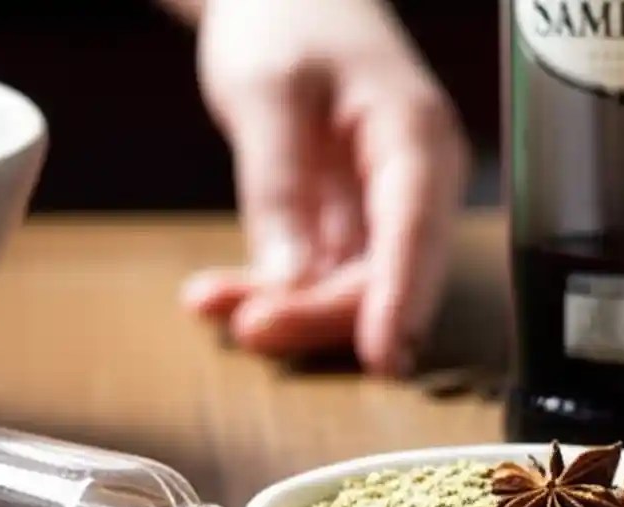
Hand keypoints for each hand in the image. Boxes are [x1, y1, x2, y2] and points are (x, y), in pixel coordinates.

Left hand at [180, 0, 469, 376]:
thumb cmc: (285, 20)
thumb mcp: (268, 95)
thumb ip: (279, 184)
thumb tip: (290, 280)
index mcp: (413, 135)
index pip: (416, 230)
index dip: (401, 298)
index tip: (382, 356)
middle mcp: (408, 181)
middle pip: (381, 275)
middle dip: (316, 312)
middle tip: (244, 326)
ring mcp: (375, 206)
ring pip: (344, 287)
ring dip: (281, 306)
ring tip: (207, 303)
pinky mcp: (340, 220)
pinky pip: (312, 274)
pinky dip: (266, 288)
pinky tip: (213, 295)